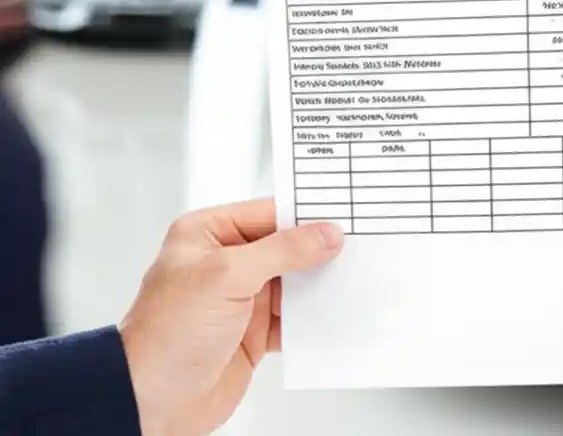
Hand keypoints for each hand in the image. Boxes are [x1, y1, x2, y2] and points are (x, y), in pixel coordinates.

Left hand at [119, 198, 343, 435]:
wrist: (150, 400)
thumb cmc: (166, 335)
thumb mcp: (226, 277)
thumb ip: (282, 251)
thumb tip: (326, 235)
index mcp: (208, 235)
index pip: (269, 213)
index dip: (307, 215)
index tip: (346, 217)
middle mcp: (225, 263)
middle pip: (287, 246)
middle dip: (320, 250)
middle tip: (361, 246)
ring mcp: (241, 298)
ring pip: (295, 282)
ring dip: (320, 284)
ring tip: (357, 278)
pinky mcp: (253, 332)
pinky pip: (294, 317)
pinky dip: (314, 317)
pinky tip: (336, 314)